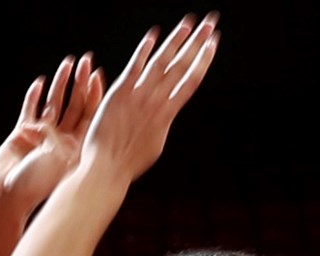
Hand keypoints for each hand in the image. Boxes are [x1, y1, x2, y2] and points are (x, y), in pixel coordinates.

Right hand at [0, 54, 104, 205]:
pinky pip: (29, 111)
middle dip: (80, 82)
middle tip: (85, 60)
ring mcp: (42, 137)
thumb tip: (48, 124)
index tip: (96, 74)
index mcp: (75, 147)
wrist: (7, 197)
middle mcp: (61, 140)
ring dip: (60, 84)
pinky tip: (39, 83)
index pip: (90, 115)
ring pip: (54, 104)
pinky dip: (34, 97)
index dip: (94, 94)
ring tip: (67, 64)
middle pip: (75, 105)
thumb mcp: (55, 159)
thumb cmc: (35, 184)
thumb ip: (56, 137)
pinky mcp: (21, 135)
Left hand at [83, 14, 218, 181]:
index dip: (204, 59)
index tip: (214, 43)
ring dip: (177, 40)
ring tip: (190, 22)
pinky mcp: (119, 93)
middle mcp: (157, 101)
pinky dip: (145, 49)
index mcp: (168, 114)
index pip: (192, 80)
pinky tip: (155, 34)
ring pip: (162, 62)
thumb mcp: (154, 144)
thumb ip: (161, 123)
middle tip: (211, 22)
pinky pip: (134, 66)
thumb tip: (167, 113)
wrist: (106, 170)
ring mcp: (138, 96)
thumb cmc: (128, 163)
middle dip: (198, 42)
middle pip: (182, 65)